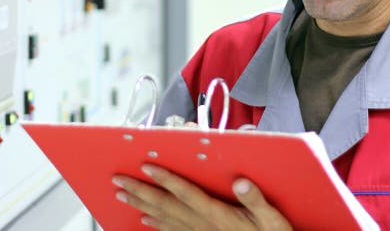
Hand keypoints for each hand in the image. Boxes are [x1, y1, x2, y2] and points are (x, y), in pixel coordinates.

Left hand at [113, 164, 292, 230]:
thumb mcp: (272, 219)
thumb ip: (256, 199)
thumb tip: (240, 181)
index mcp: (217, 214)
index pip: (186, 193)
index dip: (166, 178)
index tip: (146, 165)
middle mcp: (203, 224)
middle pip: (166, 205)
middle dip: (140, 191)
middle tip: (117, 180)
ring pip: (163, 218)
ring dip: (141, 204)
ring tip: (121, 195)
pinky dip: (155, 224)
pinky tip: (143, 218)